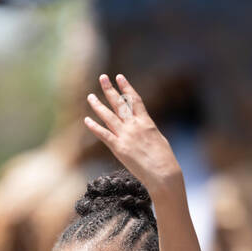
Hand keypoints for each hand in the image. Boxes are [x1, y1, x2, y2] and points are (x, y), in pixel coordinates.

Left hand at [83, 73, 181, 192]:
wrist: (163, 173)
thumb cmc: (164, 160)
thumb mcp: (158, 139)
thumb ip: (147, 131)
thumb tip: (143, 127)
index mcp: (147, 122)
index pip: (134, 100)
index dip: (126, 87)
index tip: (119, 77)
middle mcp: (135, 126)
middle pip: (120, 103)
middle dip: (110, 89)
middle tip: (102, 77)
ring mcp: (126, 136)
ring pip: (109, 116)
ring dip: (98, 105)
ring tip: (90, 96)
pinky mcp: (119, 148)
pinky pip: (104, 135)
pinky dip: (94, 127)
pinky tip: (87, 120)